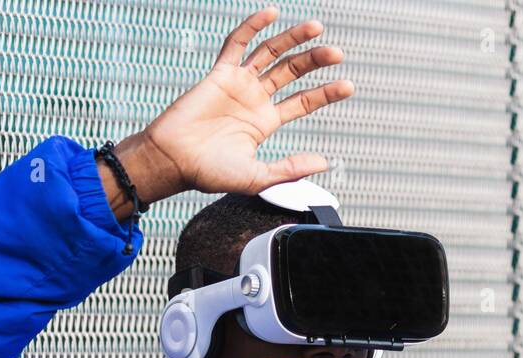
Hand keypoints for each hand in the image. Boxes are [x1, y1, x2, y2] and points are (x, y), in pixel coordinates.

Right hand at [115, 6, 352, 205]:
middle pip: (292, 72)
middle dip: (315, 61)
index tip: (348, 85)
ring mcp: (238, 83)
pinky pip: (238, 43)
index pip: (302, 101)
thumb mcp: (257, 176)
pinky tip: (271, 13)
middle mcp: (254, 99)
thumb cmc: (209, 173)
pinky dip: (254, 26)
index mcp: (265, 122)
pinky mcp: (219, 73)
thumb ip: (289, 168)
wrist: (173, 160)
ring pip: (270, 53)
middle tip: (337, 53)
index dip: (325, 93)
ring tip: (316, 28)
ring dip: (292, 39)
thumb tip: (324, 161)